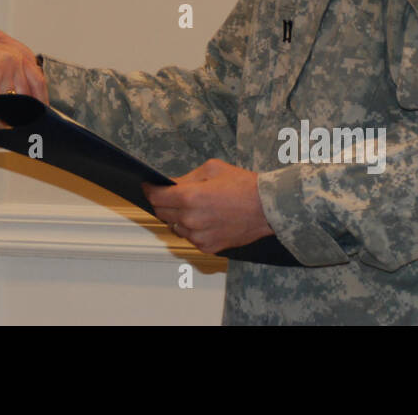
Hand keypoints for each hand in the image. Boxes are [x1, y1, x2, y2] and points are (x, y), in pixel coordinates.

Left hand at [142, 159, 272, 254]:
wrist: (268, 207)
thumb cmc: (243, 184)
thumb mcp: (212, 169)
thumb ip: (186, 178)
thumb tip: (170, 184)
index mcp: (189, 197)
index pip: (156, 198)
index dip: (149, 191)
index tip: (148, 187)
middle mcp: (191, 219)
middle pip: (162, 213)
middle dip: (163, 203)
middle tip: (171, 195)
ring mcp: (199, 236)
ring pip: (176, 227)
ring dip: (178, 217)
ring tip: (193, 208)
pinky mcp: (209, 247)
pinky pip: (191, 238)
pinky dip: (192, 229)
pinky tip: (205, 220)